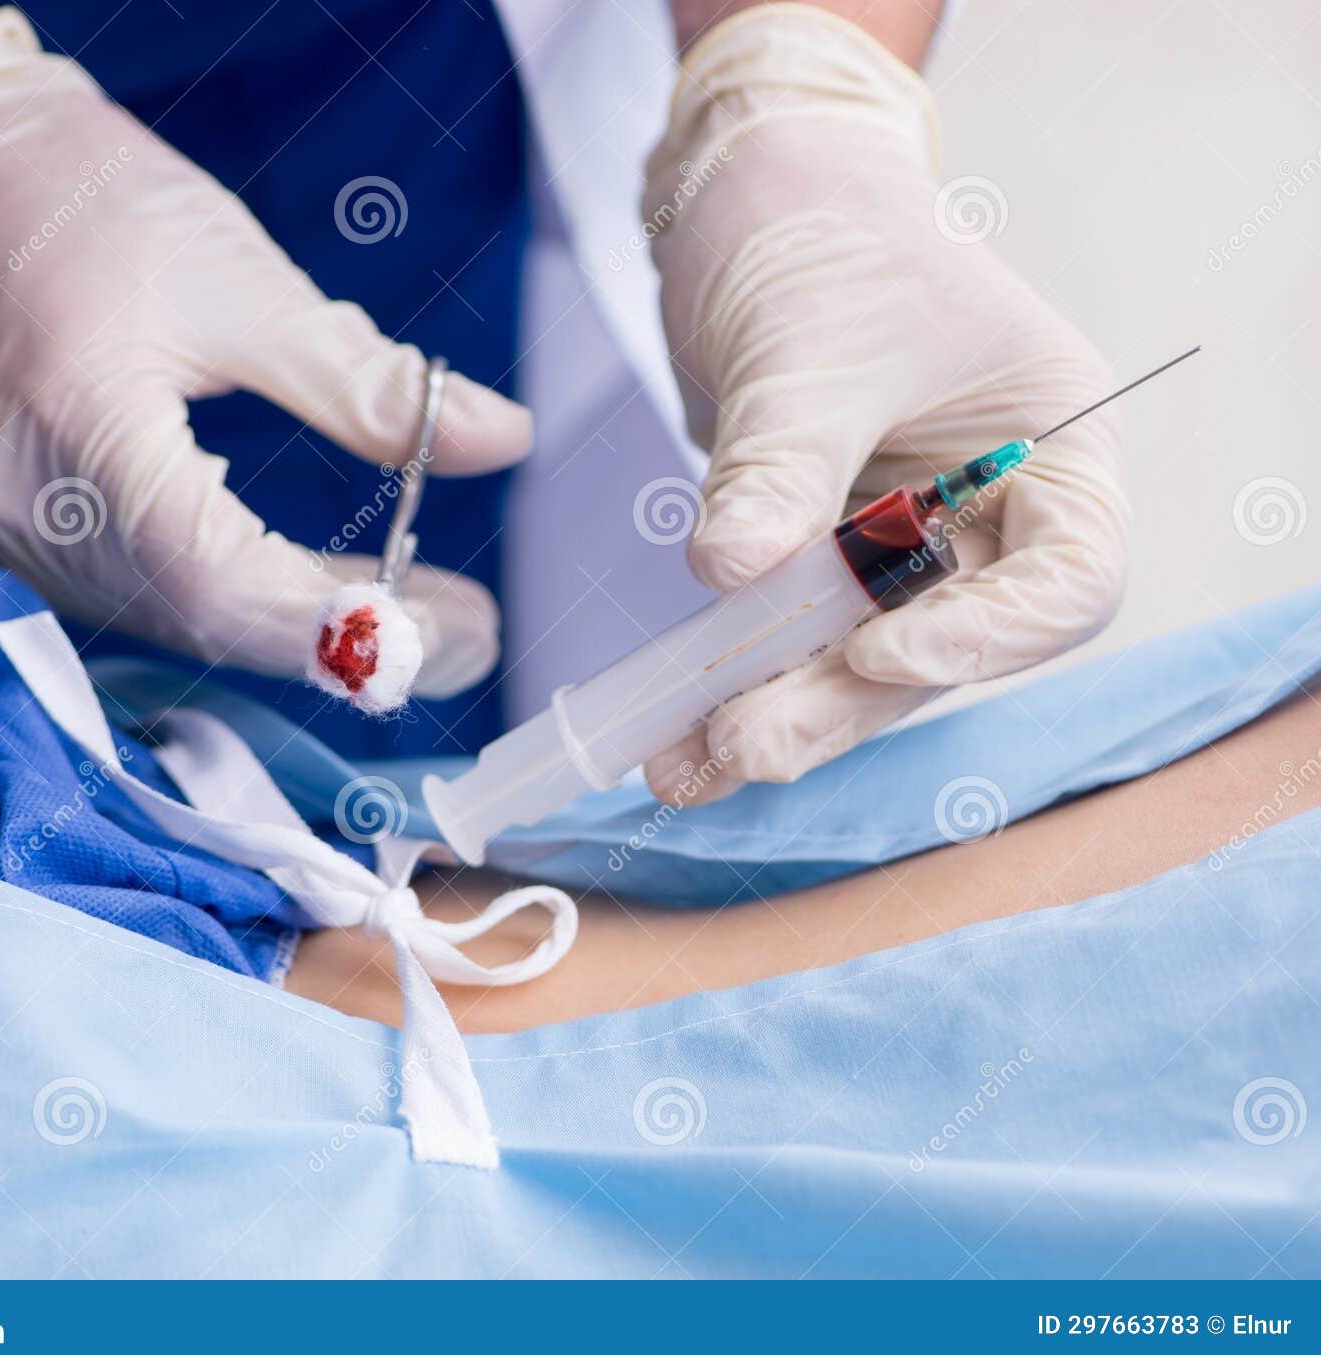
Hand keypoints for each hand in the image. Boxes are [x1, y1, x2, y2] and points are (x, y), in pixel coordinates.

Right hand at [0, 9, 528, 694]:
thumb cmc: (71, 194)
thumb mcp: (244, 281)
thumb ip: (371, 385)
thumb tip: (500, 438)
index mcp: (73, 423)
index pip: (217, 581)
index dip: (343, 623)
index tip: (451, 632)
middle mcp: (10, 501)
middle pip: (197, 620)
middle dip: (338, 635)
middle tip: (451, 630)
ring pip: (163, 620)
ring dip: (284, 622)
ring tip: (393, 596)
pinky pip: (121, 593)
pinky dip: (217, 596)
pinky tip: (288, 573)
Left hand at [641, 4, 1126, 803]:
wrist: (752, 203)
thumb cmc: (825, 233)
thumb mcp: (808, 340)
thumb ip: (780, 463)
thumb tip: (729, 573)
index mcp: (1052, 448)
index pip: (1066, 581)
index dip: (984, 638)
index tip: (876, 653)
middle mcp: (990, 512)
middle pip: (940, 645)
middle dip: (838, 702)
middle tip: (742, 746)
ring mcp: (904, 543)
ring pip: (853, 661)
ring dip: (772, 714)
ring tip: (680, 767)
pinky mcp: (820, 556)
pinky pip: (786, 639)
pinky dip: (729, 684)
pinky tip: (670, 739)